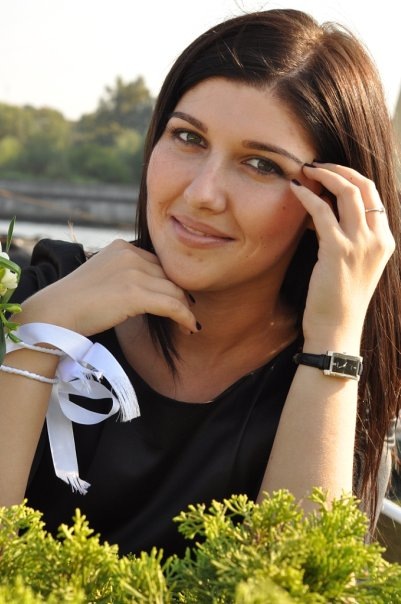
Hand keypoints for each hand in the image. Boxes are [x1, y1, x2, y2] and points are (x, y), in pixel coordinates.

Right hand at [18, 239, 197, 336]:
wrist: (55, 313)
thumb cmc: (75, 302)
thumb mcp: (103, 277)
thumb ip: (126, 275)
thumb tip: (151, 291)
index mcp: (121, 247)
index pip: (158, 263)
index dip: (171, 282)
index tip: (180, 299)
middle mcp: (129, 254)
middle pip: (169, 275)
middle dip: (181, 295)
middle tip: (188, 313)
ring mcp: (132, 272)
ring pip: (174, 290)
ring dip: (186, 309)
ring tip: (190, 324)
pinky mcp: (134, 293)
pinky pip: (172, 305)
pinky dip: (185, 317)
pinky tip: (190, 327)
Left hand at [290, 163, 394, 346]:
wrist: (337, 329)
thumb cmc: (340, 300)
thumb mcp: (354, 264)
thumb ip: (347, 237)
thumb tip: (324, 211)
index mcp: (385, 240)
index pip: (373, 195)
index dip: (351, 177)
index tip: (330, 172)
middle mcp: (378, 238)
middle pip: (363, 186)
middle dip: (339, 169)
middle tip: (315, 165)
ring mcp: (361, 243)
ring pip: (347, 191)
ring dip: (324, 175)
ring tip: (305, 170)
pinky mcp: (338, 250)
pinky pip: (322, 212)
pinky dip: (307, 196)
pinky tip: (294, 190)